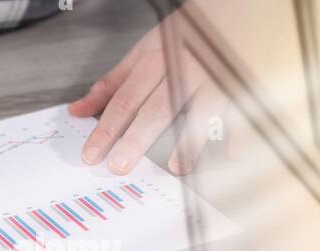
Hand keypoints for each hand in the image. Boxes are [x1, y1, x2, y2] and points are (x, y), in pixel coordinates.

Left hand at [69, 20, 228, 175]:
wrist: (232, 8)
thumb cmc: (185, 34)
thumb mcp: (144, 49)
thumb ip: (113, 82)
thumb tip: (78, 109)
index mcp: (154, 59)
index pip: (124, 98)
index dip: (106, 128)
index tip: (92, 153)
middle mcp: (181, 67)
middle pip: (156, 107)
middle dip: (136, 139)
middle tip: (120, 165)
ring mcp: (212, 74)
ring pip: (200, 108)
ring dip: (190, 140)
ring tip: (177, 167)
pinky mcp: (240, 80)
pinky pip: (240, 107)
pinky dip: (239, 130)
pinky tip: (232, 151)